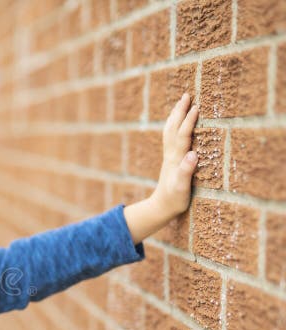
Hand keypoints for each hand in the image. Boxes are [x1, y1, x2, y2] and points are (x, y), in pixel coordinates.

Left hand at [123, 93, 198, 243]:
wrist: (160, 207)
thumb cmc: (174, 200)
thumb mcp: (182, 188)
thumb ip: (186, 171)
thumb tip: (193, 154)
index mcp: (176, 159)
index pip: (183, 135)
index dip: (189, 121)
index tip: (196, 106)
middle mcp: (171, 155)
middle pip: (174, 128)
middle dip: (179, 111)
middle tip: (186, 95)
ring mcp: (169, 156)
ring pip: (170, 131)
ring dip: (175, 116)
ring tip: (181, 102)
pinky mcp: (170, 160)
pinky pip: (171, 137)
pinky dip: (173, 126)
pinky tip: (176, 122)